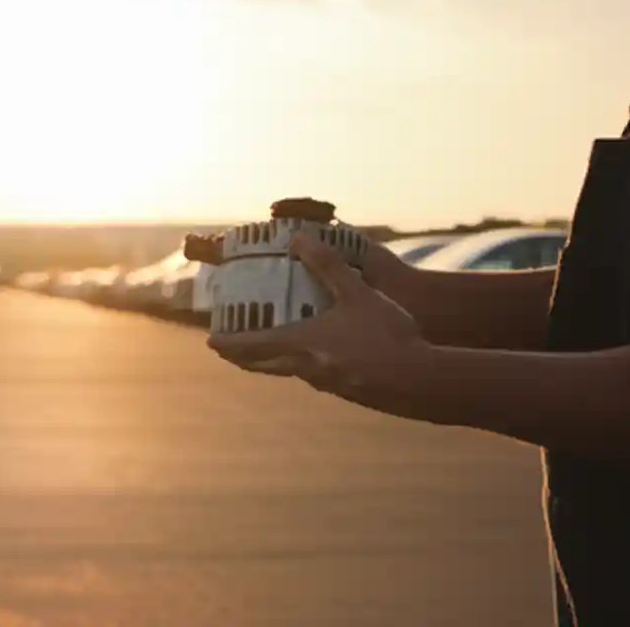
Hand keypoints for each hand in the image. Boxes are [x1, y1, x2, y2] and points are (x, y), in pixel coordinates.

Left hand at [208, 230, 443, 423]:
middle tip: (228, 349)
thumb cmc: (386, 334)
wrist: (419, 380)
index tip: (210, 341)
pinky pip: (315, 376)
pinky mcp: (347, 391)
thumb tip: (298, 238)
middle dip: (242, 356)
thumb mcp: (356, 293)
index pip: (249, 346)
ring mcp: (326, 383)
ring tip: (270, 347)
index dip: (227, 343)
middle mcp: (305, 367)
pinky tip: (320, 357)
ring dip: (272, 361)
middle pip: (262, 364)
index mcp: (300, 343)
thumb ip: (327, 266)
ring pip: (288, 371)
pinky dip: (303, 366)